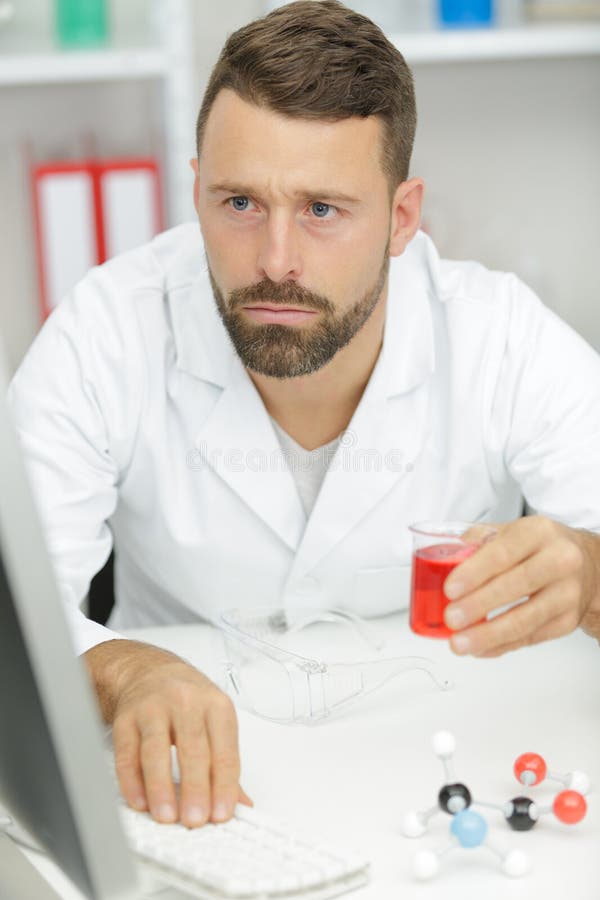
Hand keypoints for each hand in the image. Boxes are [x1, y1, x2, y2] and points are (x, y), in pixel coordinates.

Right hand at [84, 639, 251, 826]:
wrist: (150, 671)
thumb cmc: (188, 699)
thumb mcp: (215, 721)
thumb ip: (226, 763)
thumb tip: (241, 804)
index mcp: (216, 705)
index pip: (224, 749)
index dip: (224, 785)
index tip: (221, 814)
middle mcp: (186, 702)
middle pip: (192, 748)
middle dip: (195, 787)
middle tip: (195, 819)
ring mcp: (152, 708)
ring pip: (156, 751)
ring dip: (161, 787)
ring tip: (166, 816)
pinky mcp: (126, 718)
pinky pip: (127, 754)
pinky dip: (132, 781)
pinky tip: (140, 801)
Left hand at [442, 516, 599, 656]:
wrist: (587, 565)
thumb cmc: (540, 548)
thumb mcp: (512, 531)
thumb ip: (478, 541)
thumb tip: (444, 559)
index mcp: (538, 532)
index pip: (503, 553)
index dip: (475, 573)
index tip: (450, 589)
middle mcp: (560, 561)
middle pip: (516, 586)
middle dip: (479, 605)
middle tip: (451, 618)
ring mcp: (567, 593)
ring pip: (525, 619)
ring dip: (488, 635)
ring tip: (460, 642)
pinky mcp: (567, 621)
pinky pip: (530, 638)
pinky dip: (501, 645)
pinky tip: (480, 647)